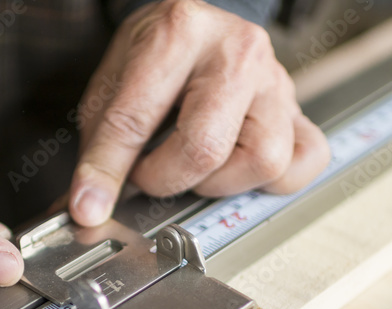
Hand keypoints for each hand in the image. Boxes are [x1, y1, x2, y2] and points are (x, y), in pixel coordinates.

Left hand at [69, 0, 329, 225]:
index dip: (108, 171)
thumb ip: (100, 143)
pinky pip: (304, 162)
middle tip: (148, 172)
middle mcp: (237, 54)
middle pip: (205, 148)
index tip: (90, 206)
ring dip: (219, 181)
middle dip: (165, 178)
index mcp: (179, 33)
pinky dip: (272, 181)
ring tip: (197, 164)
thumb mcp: (115, 83)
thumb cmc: (161, 52)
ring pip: (263, 161)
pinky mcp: (299, 109)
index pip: (136, 118)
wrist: (207, 20)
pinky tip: (240, 167)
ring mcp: (276, 83)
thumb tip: (88, 205)